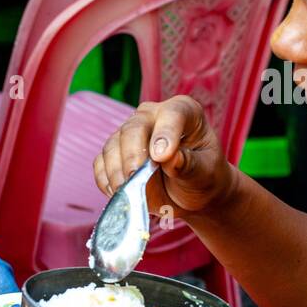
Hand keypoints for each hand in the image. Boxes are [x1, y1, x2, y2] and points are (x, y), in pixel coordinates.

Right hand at [94, 95, 237, 217]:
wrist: (191, 194)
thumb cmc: (204, 177)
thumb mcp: (205, 173)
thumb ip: (190, 164)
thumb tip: (169, 158)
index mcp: (183, 111)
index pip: (172, 114)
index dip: (165, 133)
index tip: (162, 157)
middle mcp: (153, 116)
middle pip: (133, 128)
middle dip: (131, 155)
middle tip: (133, 178)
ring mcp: (130, 133)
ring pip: (112, 145)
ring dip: (116, 171)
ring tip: (126, 192)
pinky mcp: (114, 153)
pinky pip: (101, 163)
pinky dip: (105, 180)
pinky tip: (117, 193)